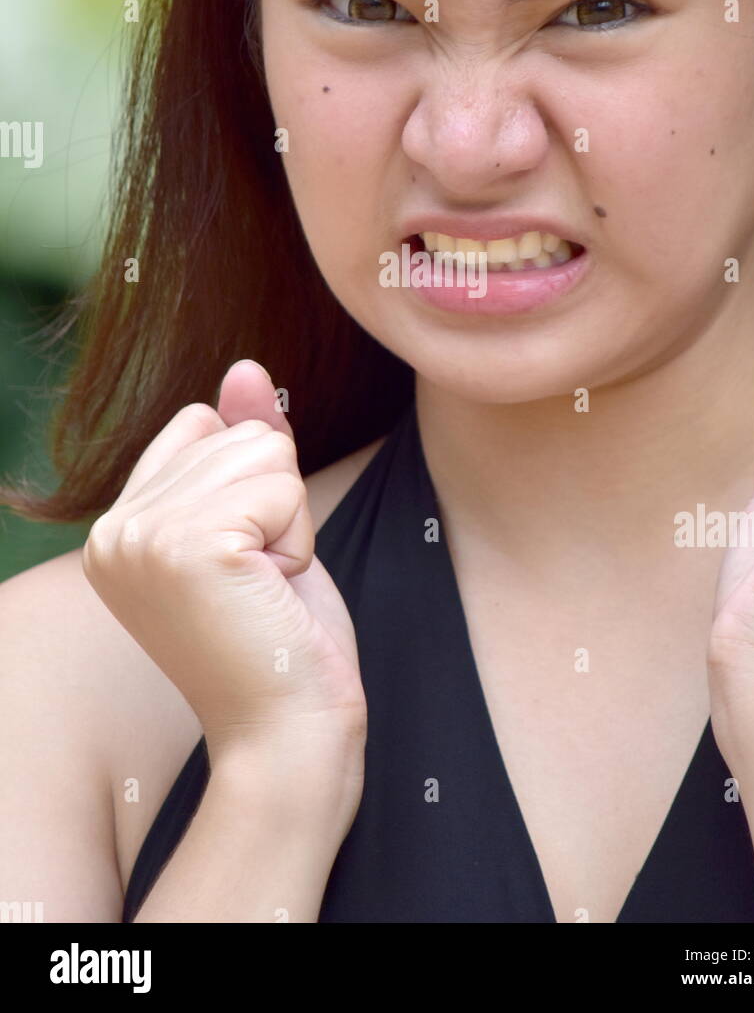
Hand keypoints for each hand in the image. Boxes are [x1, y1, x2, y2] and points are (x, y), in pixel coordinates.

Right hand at [83, 360, 366, 770]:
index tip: (243, 565)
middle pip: (240, 433)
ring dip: (290, 521)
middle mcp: (111, 530)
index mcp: (117, 528)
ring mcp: (142, 537)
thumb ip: (244, 443)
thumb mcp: (262, 527)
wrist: (289, 732)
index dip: (251, 485)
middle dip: (277, 505)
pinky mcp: (188, 546)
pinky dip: (298, 538)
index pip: (201, 427)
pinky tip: (272, 594)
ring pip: (265, 451)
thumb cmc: (280, 640)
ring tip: (264, 591)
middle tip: (259, 587)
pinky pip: (281, 486)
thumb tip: (245, 366)